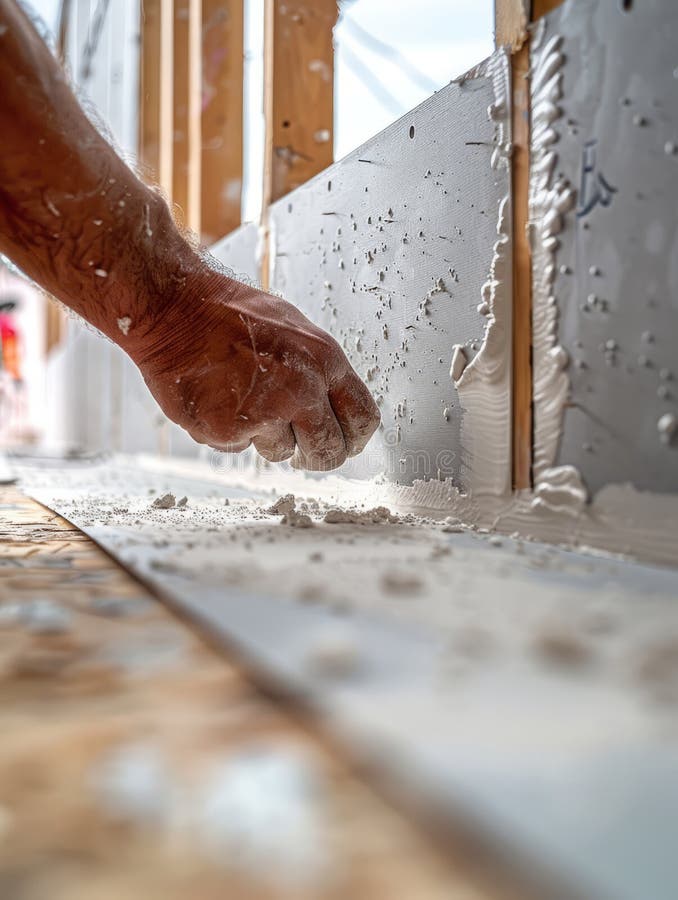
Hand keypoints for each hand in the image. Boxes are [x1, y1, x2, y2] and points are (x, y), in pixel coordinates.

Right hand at [133, 271, 379, 469]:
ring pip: (281, 452)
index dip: (354, 439)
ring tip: (240, 396)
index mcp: (324, 360)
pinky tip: (216, 399)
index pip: (363, 417)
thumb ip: (316, 370)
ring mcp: (266, 413)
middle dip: (318, 457)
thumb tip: (333, 408)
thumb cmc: (228, 313)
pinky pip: (240, 447)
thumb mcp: (293, 330)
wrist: (174, 309)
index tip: (345, 444)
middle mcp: (302, 389)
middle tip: (303, 453)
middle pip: (330, 450)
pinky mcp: (230, 431)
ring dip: (265, 436)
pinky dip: (229, 432)